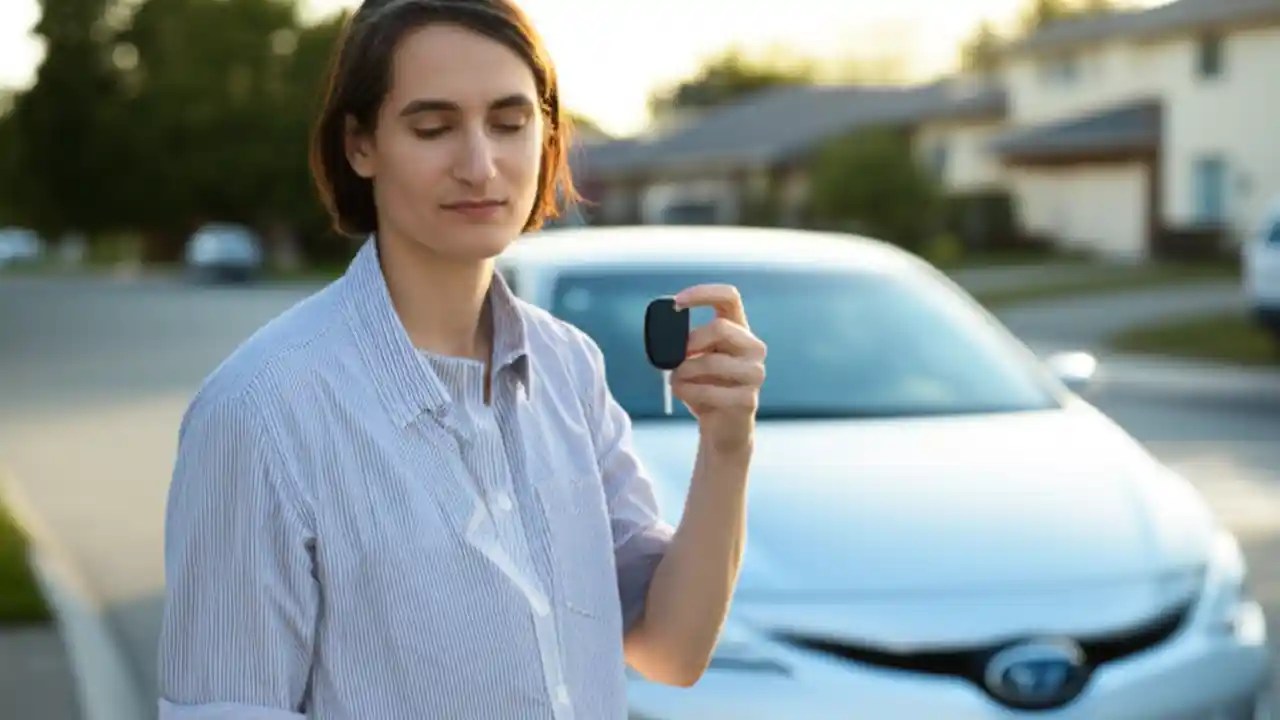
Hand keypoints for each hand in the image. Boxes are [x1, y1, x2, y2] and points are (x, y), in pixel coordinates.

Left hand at [669, 284, 765, 455]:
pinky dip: (688, 392)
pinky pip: (708, 390)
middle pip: (720, 328)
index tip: (676, 303)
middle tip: (676, 358)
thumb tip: (669, 339)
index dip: (703, 293)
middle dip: (690, 343)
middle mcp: (754, 348)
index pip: (729, 297)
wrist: (721, 429)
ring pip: (711, 361)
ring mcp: (755, 374)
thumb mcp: (692, 360)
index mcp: (739, 330)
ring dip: (683, 372)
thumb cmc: (706, 388)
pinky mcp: (748, 400)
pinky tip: (685, 395)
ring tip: (677, 381)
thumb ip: (685, 344)